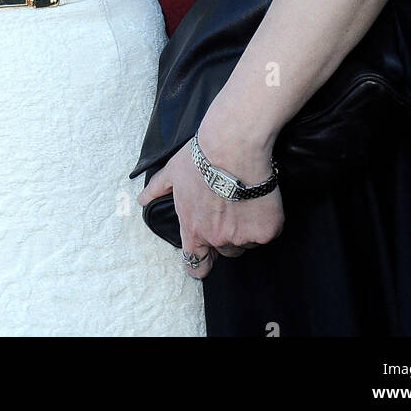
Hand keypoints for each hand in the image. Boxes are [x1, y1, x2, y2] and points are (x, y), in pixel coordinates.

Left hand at [137, 134, 283, 279]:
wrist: (233, 145)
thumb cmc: (202, 156)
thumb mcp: (173, 172)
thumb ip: (157, 189)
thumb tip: (141, 199)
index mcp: (193, 229)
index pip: (195, 264)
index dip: (201, 264)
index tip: (206, 259)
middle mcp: (217, 238)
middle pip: (226, 250)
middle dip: (228, 234)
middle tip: (231, 209)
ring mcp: (242, 237)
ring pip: (247, 241)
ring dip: (248, 227)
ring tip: (246, 199)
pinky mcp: (266, 230)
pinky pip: (268, 231)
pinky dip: (267, 219)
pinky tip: (262, 198)